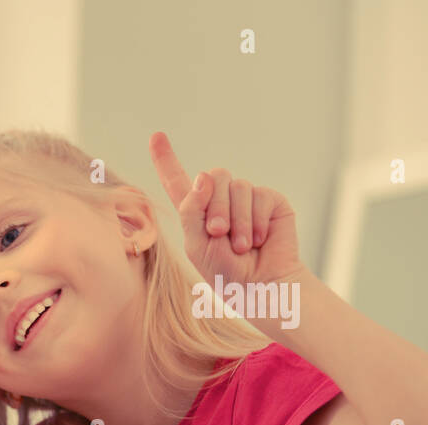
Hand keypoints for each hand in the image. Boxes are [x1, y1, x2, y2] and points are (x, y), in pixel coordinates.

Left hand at [149, 131, 305, 288]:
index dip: (166, 159)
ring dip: (238, 221)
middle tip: (219, 235)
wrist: (260, 284)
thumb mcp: (197, 245)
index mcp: (196, 211)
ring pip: (238, 187)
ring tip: (241, 246)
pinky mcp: (270, 201)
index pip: (178, 180)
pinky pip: (261, 196)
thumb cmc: (224, 271)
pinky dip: (257, 221)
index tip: (156, 136)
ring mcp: (246, 198)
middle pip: (214, 177)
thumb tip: (204, 176)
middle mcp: (220, 199)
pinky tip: (259, 240)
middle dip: (215, 207)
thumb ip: (192, 211)